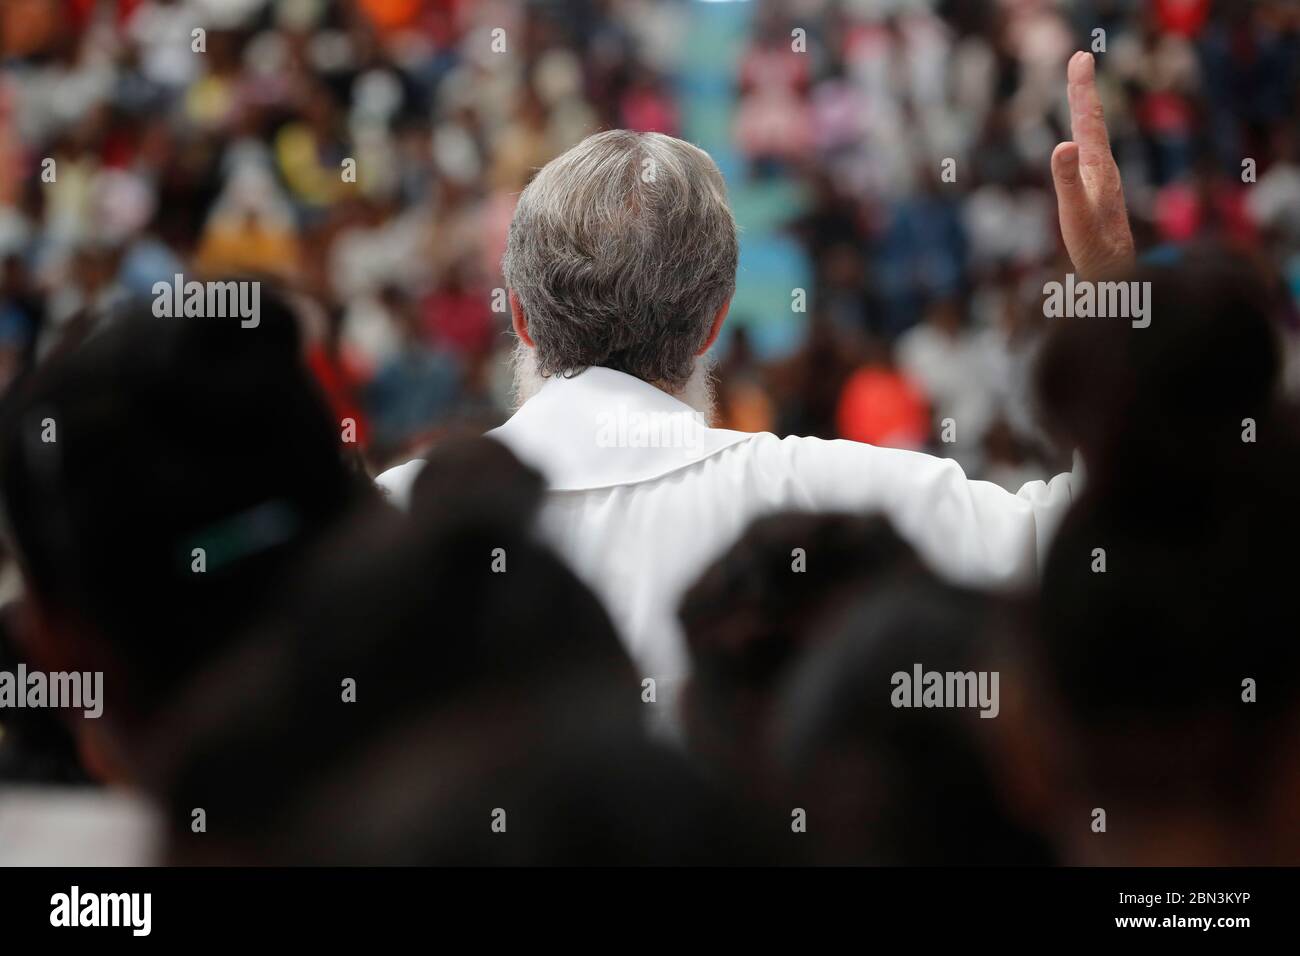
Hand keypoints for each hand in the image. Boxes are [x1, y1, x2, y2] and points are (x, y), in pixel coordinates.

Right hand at [1051, 51, 1135, 279]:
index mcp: (1098, 166)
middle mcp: (1103, 167)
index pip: (1089, 119)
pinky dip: (1084, 136)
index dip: (1082, 88)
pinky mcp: (1099, 192)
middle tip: (1080, 59)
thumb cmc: (1093, 247)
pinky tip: (1081, 142)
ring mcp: (1102, 180)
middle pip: (1092, 120)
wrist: (1117, 273)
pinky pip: (1089, 154)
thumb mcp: (1075, 214)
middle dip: (1083, 90)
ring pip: (1093, 135)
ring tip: (1080, 92)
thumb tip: (1063, 144)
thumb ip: (1067, 179)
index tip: (1080, 57)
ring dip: (1085, 110)